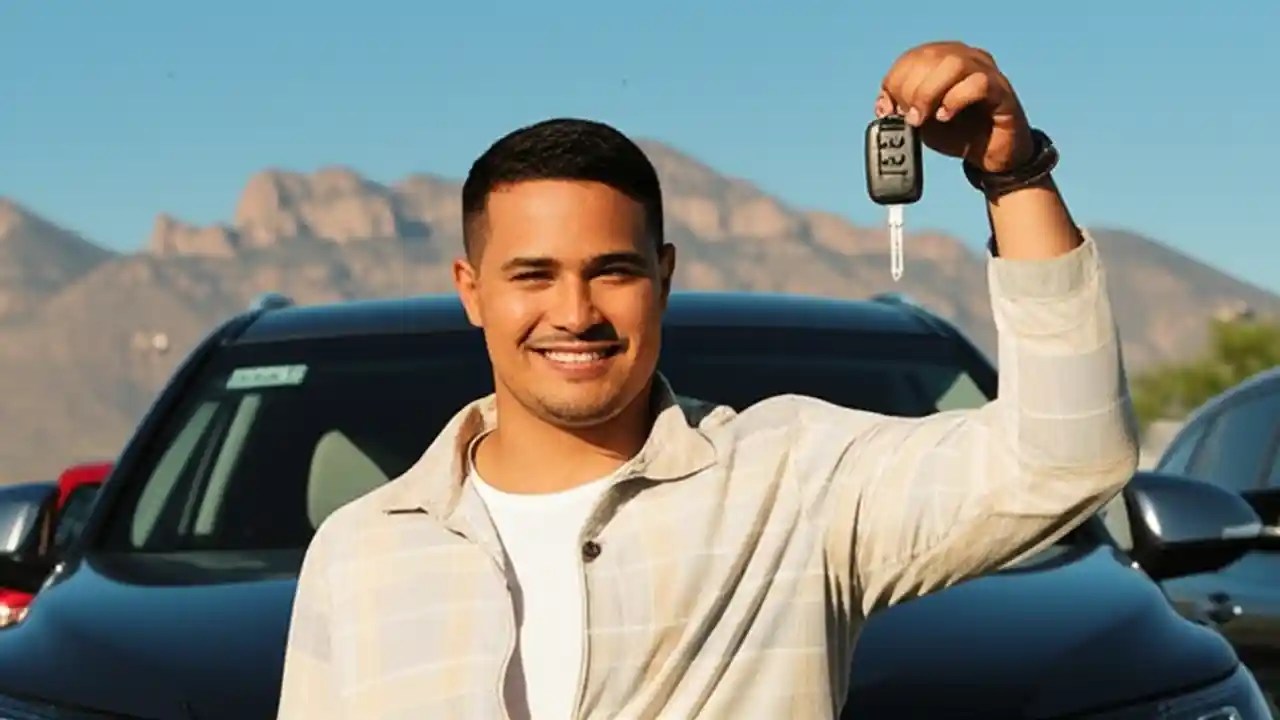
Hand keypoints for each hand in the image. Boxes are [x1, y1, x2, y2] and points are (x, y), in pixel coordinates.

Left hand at [876, 41, 1033, 172]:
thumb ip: (902, 109)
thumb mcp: (921, 121)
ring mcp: (986, 72)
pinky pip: (978, 83)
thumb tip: (884, 105)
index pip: (912, 56)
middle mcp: (966, 59)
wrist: (991, 156)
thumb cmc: (958, 133)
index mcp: (943, 61)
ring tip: (923, 118)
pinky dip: (955, 100)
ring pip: (953, 64)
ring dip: (929, 92)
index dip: (895, 81)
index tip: (891, 109)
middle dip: (910, 88)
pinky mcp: (1001, 91)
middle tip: (909, 116)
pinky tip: (945, 116)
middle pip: (930, 56)